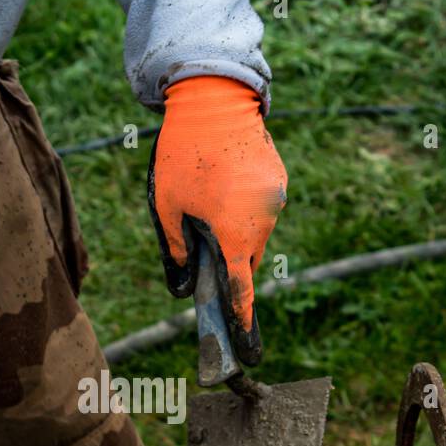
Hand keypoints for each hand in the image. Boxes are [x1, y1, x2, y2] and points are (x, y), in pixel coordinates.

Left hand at [148, 75, 286, 363]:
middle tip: (203, 242)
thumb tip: (184, 284)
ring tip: (207, 199)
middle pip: (246, 259)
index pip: (242, 289)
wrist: (215, 98)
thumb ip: (176, 250)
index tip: (248, 347)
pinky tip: (223, 181)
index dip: (242, 320)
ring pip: (254, 232)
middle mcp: (263, 220)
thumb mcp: (166, 208)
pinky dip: (244, 207)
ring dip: (235, 230)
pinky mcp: (279, 180)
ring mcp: (275, 199)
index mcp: (235, 233)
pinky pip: (261, 207)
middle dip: (229, 261)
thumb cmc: (183, 155)